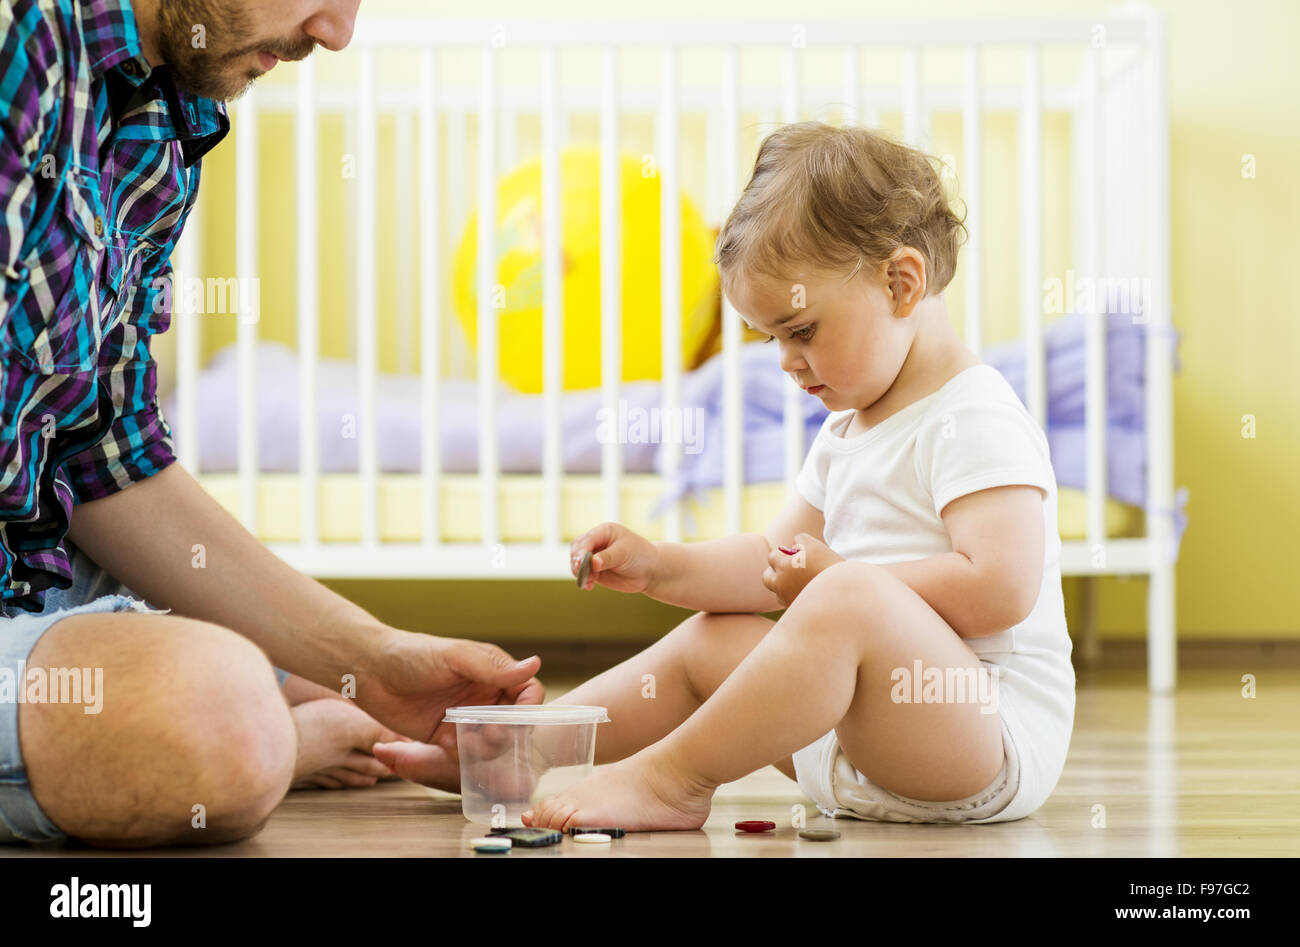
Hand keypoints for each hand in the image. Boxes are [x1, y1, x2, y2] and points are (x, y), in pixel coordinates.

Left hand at [360, 631, 543, 790]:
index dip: (529, 706)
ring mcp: (464, 716)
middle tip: (490, 734)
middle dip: (508, 732)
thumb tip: (536, 664)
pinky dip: (465, 754)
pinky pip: (466, 751)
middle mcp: (482, 694)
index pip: (527, 690)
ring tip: (468, 742)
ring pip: (492, 739)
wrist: (368, 671)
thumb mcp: (455, 657)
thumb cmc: (412, 654)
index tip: (519, 718)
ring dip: (487, 746)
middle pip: (513, 720)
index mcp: (491, 671)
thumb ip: (493, 668)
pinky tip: (449, 746)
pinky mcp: (445, 736)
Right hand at [571, 522, 659, 593]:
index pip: (587, 539)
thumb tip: (592, 562)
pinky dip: (583, 580)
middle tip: (582, 571)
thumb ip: (607, 557)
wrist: (649, 571)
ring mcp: (594, 556)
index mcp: (604, 531)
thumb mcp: (624, 553)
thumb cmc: (639, 555)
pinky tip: (589, 586)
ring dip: (579, 572)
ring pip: (576, 562)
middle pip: (577, 549)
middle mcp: (597, 542)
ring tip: (590, 580)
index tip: (581, 562)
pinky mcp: (595, 570)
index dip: (582, 550)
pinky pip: (582, 574)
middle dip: (577, 561)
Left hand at [762, 533, 843, 607]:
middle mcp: (781, 585)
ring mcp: (787, 600)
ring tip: (801, 581)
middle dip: (775, 571)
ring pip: (777, 593)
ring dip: (784, 586)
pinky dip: (794, 597)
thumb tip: (793, 546)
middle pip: (767, 577)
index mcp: (783, 567)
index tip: (795, 554)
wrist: (845, 592)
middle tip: (791, 568)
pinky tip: (808, 592)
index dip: (783, 554)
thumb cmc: (830, 566)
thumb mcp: (815, 546)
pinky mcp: (796, 612)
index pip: (772, 557)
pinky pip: (789, 603)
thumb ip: (800, 540)